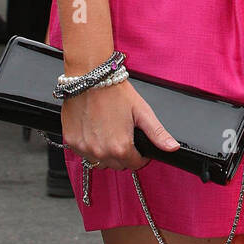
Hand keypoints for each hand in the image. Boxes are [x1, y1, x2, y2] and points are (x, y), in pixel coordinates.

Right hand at [61, 80, 179, 171]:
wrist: (90, 77)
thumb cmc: (115, 92)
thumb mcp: (142, 111)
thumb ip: (157, 133)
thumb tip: (172, 147)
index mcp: (120, 147)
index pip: (135, 165)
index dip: (141, 156)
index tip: (139, 145)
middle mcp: (101, 152)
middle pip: (118, 165)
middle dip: (125, 155)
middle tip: (125, 135)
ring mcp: (83, 148)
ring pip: (100, 162)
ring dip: (107, 153)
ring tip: (110, 133)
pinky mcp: (71, 141)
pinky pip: (84, 153)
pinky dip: (91, 147)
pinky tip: (96, 131)